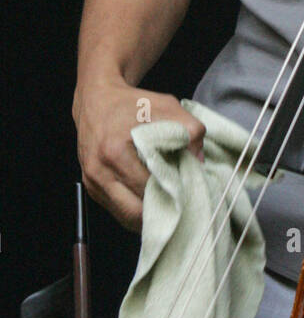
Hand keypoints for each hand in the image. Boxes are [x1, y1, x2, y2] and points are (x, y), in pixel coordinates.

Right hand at [74, 78, 204, 231]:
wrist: (96, 101)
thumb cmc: (132, 104)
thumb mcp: (167, 106)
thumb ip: (190, 130)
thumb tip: (199, 162)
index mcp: (115, 151)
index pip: (148, 187)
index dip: (171, 193)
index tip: (188, 193)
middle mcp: (99, 170)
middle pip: (135, 211)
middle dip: (160, 211)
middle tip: (180, 206)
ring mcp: (92, 181)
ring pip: (125, 217)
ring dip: (147, 216)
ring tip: (167, 206)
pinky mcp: (91, 187)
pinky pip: (116, 210)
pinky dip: (135, 210)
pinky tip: (150, 201)